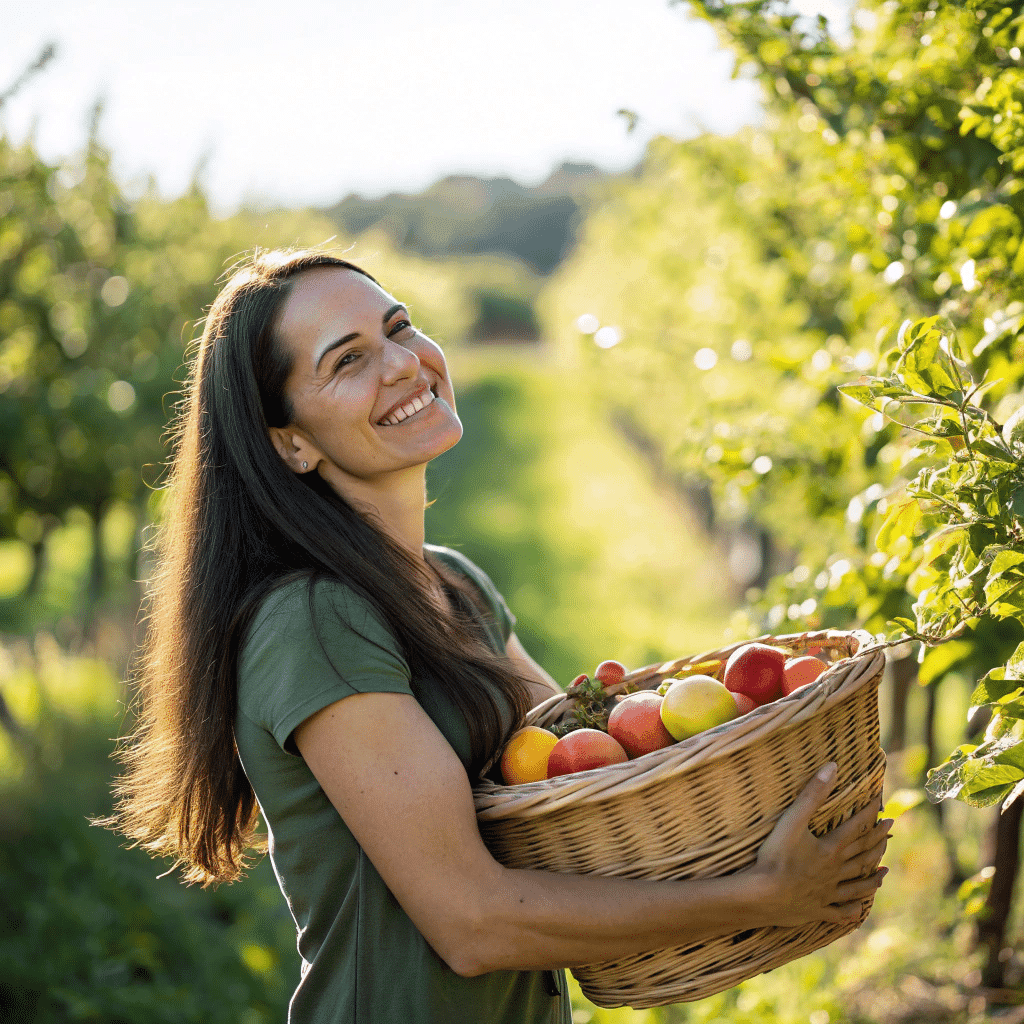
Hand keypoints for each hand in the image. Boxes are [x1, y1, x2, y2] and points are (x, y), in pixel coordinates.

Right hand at [746, 762, 891, 927]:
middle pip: (862, 855)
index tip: (881, 804)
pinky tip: (857, 911)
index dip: (869, 814)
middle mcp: (834, 871)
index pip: (856, 828)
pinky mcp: (816, 909)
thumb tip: (833, 768)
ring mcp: (827, 892)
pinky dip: (850, 910)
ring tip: (885, 872)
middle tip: (889, 829)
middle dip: (877, 840)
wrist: (762, 895)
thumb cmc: (776, 856)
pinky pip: (838, 912)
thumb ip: (813, 795)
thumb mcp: (792, 820)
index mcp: (830, 849)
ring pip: (856, 885)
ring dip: (872, 877)